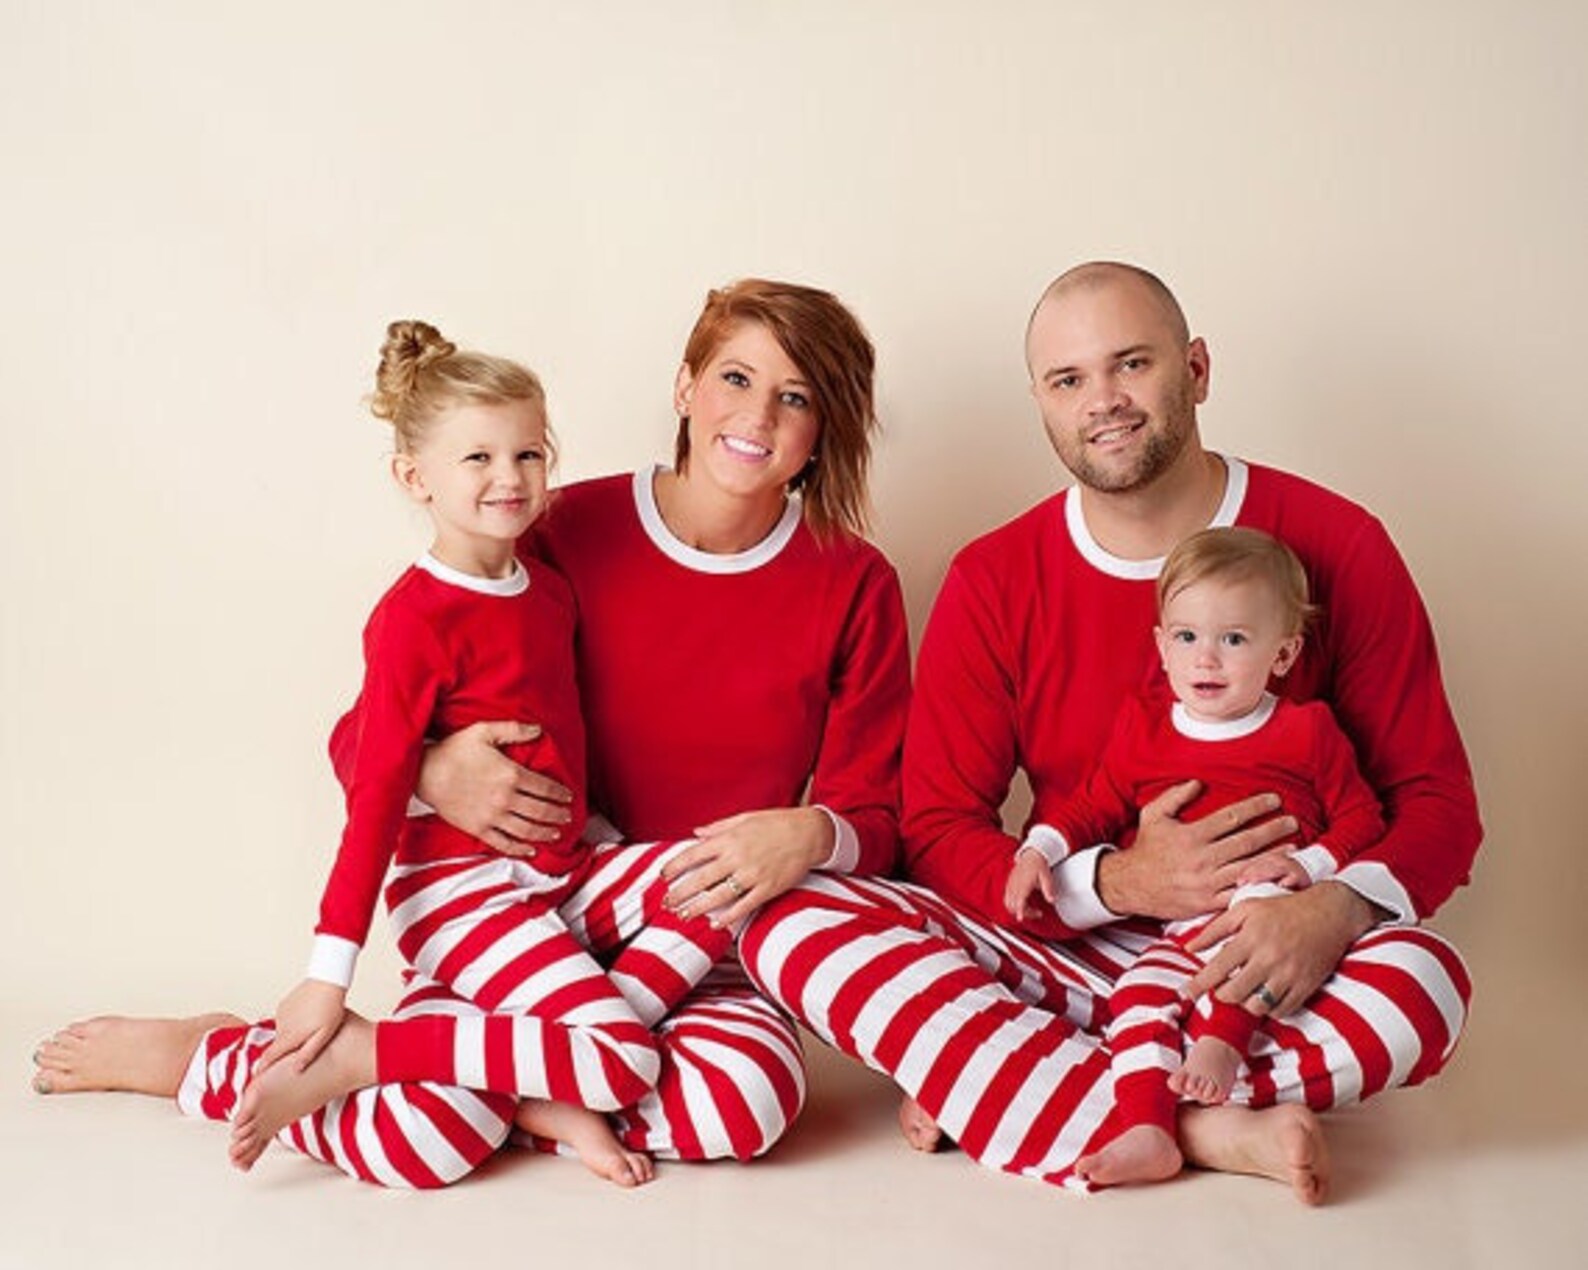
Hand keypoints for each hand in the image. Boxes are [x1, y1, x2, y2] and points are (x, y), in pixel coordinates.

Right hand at [255, 978, 347, 1076]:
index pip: (270, 1056)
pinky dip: (293, 1022)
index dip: (262, 1067)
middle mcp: (281, 1025)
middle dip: (285, 1050)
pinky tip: (308, 1017)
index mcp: (290, 1036)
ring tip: (311, 1028)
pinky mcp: (284, 1004)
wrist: (328, 981)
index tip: (255, 1077)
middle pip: (278, 1045)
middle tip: (300, 1049)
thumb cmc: (331, 1008)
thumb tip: (296, 1070)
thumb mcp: (324, 1035)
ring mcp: (282, 1013)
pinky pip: (286, 1019)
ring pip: (283, 1031)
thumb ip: (308, 1053)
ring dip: (292, 1034)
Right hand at [416, 720, 572, 855]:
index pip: (545, 787)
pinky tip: (530, 850)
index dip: (560, 793)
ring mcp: (491, 816)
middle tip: (568, 817)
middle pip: (540, 811)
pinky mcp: (478, 829)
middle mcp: (505, 798)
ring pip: (527, 829)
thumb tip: (539, 729)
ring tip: (557, 833)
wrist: (425, 772)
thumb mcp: (484, 731)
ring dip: (545, 832)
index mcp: (510, 774)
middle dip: (558, 815)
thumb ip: (514, 730)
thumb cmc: (453, 750)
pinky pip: (503, 843)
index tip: (569, 797)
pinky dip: (519, 849)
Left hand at [661, 807, 830, 928]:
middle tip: (666, 903)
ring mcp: (752, 875)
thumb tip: (696, 833)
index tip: (663, 876)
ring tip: (683, 915)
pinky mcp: (767, 889)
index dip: (675, 866)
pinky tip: (715, 924)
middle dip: (680, 892)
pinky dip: (728, 917)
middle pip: (700, 879)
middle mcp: (737, 857)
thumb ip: (718, 827)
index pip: (693, 854)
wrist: (809, 833)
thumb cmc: (775, 823)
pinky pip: (744, 906)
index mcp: (729, 839)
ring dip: (698, 907)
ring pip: (718, 896)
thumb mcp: (744, 818)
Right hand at [1004, 849, 1054, 921]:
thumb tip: (1051, 900)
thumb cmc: (1038, 865)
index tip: (1020, 919)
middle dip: (1024, 913)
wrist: (1030, 855)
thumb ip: (1048, 889)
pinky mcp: (1008, 885)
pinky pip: (1006, 899)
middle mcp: (1014, 885)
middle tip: (1038, 913)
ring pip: (1008, 904)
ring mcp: (1010, 885)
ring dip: (1018, 910)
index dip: (1019, 911)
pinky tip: (1023, 904)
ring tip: (1030, 910)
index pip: (1019, 900)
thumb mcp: (1047, 877)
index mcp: (1023, 884)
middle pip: (1013, 905)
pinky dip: (1013, 905)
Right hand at [1096, 781, 1299, 921]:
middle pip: (1246, 840)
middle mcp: (1201, 858)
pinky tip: (1274, 878)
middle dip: (1273, 829)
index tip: (1274, 800)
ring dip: (1273, 856)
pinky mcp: (1207, 903)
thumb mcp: (1153, 815)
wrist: (1128, 885)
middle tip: (1293, 821)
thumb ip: (1175, 796)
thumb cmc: (1144, 849)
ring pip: (1248, 867)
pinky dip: (1258, 885)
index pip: (1231, 816)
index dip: (1256, 806)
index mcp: (1191, 835)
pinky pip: (1238, 894)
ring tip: (1293, 848)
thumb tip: (1198, 783)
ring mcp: (1205, 882)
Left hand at [1183, 882, 1379, 1016]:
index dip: (1198, 984)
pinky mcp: (1306, 986)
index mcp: (1251, 937)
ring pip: (1256, 1006)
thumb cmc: (1282, 909)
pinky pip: (1281, 1011)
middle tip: (1220, 989)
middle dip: (1221, 995)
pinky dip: (1268, 1008)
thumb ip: (1215, 929)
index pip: (1217, 968)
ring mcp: (1289, 974)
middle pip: (1234, 993)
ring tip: (1243, 991)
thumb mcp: (1245, 909)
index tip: (1186, 992)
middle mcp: (1270, 958)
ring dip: (1244, 1003)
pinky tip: (1264, 994)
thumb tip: (1189, 946)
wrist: (1329, 913)